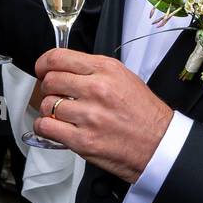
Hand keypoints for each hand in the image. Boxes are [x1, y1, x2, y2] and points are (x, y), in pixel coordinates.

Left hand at [33, 49, 172, 183]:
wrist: (160, 145)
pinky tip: (55, 128)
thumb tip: (66, 69)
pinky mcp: (83, 140)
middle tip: (55, 95)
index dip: (44, 64)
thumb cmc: (145, 114)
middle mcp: (96, 89)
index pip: (58, 57)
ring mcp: (89, 115)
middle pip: (50, 80)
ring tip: (60, 114)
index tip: (42, 69)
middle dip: (48, 88)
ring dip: (49, 110)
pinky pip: (47, 127)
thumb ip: (94, 70)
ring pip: (47, 104)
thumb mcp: (124, 78)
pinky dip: (45, 127)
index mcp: (106, 70)